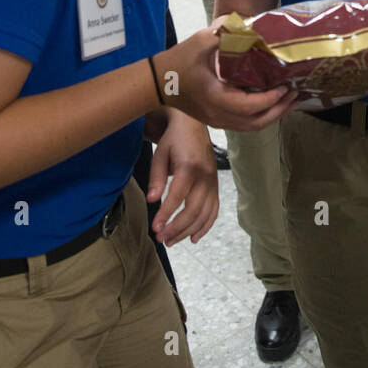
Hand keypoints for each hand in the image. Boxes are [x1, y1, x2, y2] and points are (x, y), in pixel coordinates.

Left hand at [147, 112, 218, 245]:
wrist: (194, 126)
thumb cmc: (174, 140)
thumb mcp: (160, 154)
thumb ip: (156, 178)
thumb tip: (152, 200)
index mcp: (190, 166)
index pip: (178, 196)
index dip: (166, 214)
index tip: (155, 228)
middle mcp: (205, 176)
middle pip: (193, 209)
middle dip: (177, 228)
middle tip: (161, 238)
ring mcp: (213, 182)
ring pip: (204, 214)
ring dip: (188, 231)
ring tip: (171, 241)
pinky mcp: (215, 186)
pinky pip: (214, 210)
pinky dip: (205, 226)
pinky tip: (193, 238)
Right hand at [154, 27, 295, 129]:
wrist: (156, 82)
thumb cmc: (178, 61)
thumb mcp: (202, 40)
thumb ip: (226, 30)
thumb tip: (251, 23)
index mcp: (215, 97)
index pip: (249, 106)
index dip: (271, 99)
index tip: (285, 86)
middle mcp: (218, 115)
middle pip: (256, 122)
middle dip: (279, 110)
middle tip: (295, 94)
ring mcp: (217, 121)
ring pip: (252, 127)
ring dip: (273, 116)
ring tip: (289, 101)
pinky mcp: (216, 120)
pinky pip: (244, 124)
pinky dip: (261, 116)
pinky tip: (271, 104)